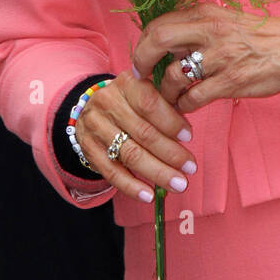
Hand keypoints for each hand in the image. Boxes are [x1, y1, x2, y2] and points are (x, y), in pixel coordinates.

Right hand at [74, 69, 197, 202]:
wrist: (93, 109)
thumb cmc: (132, 101)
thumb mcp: (146, 91)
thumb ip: (166, 105)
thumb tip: (187, 133)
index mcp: (127, 83)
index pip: (149, 103)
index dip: (171, 121)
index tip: (189, 137)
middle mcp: (107, 102)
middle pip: (142, 133)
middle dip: (170, 153)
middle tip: (190, 168)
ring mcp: (95, 127)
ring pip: (130, 154)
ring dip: (157, 172)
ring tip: (178, 184)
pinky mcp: (89, 149)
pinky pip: (111, 172)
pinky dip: (131, 187)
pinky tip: (149, 196)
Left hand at [132, 1, 279, 112]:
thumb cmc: (261, 36)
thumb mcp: (226, 21)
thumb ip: (197, 29)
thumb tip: (165, 46)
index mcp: (206, 13)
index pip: (159, 24)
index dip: (142, 44)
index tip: (141, 58)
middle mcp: (210, 30)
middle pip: (157, 40)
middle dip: (142, 60)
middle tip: (141, 77)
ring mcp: (220, 57)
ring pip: (172, 76)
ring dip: (165, 92)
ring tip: (171, 98)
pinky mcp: (231, 81)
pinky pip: (193, 98)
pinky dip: (184, 105)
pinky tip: (188, 106)